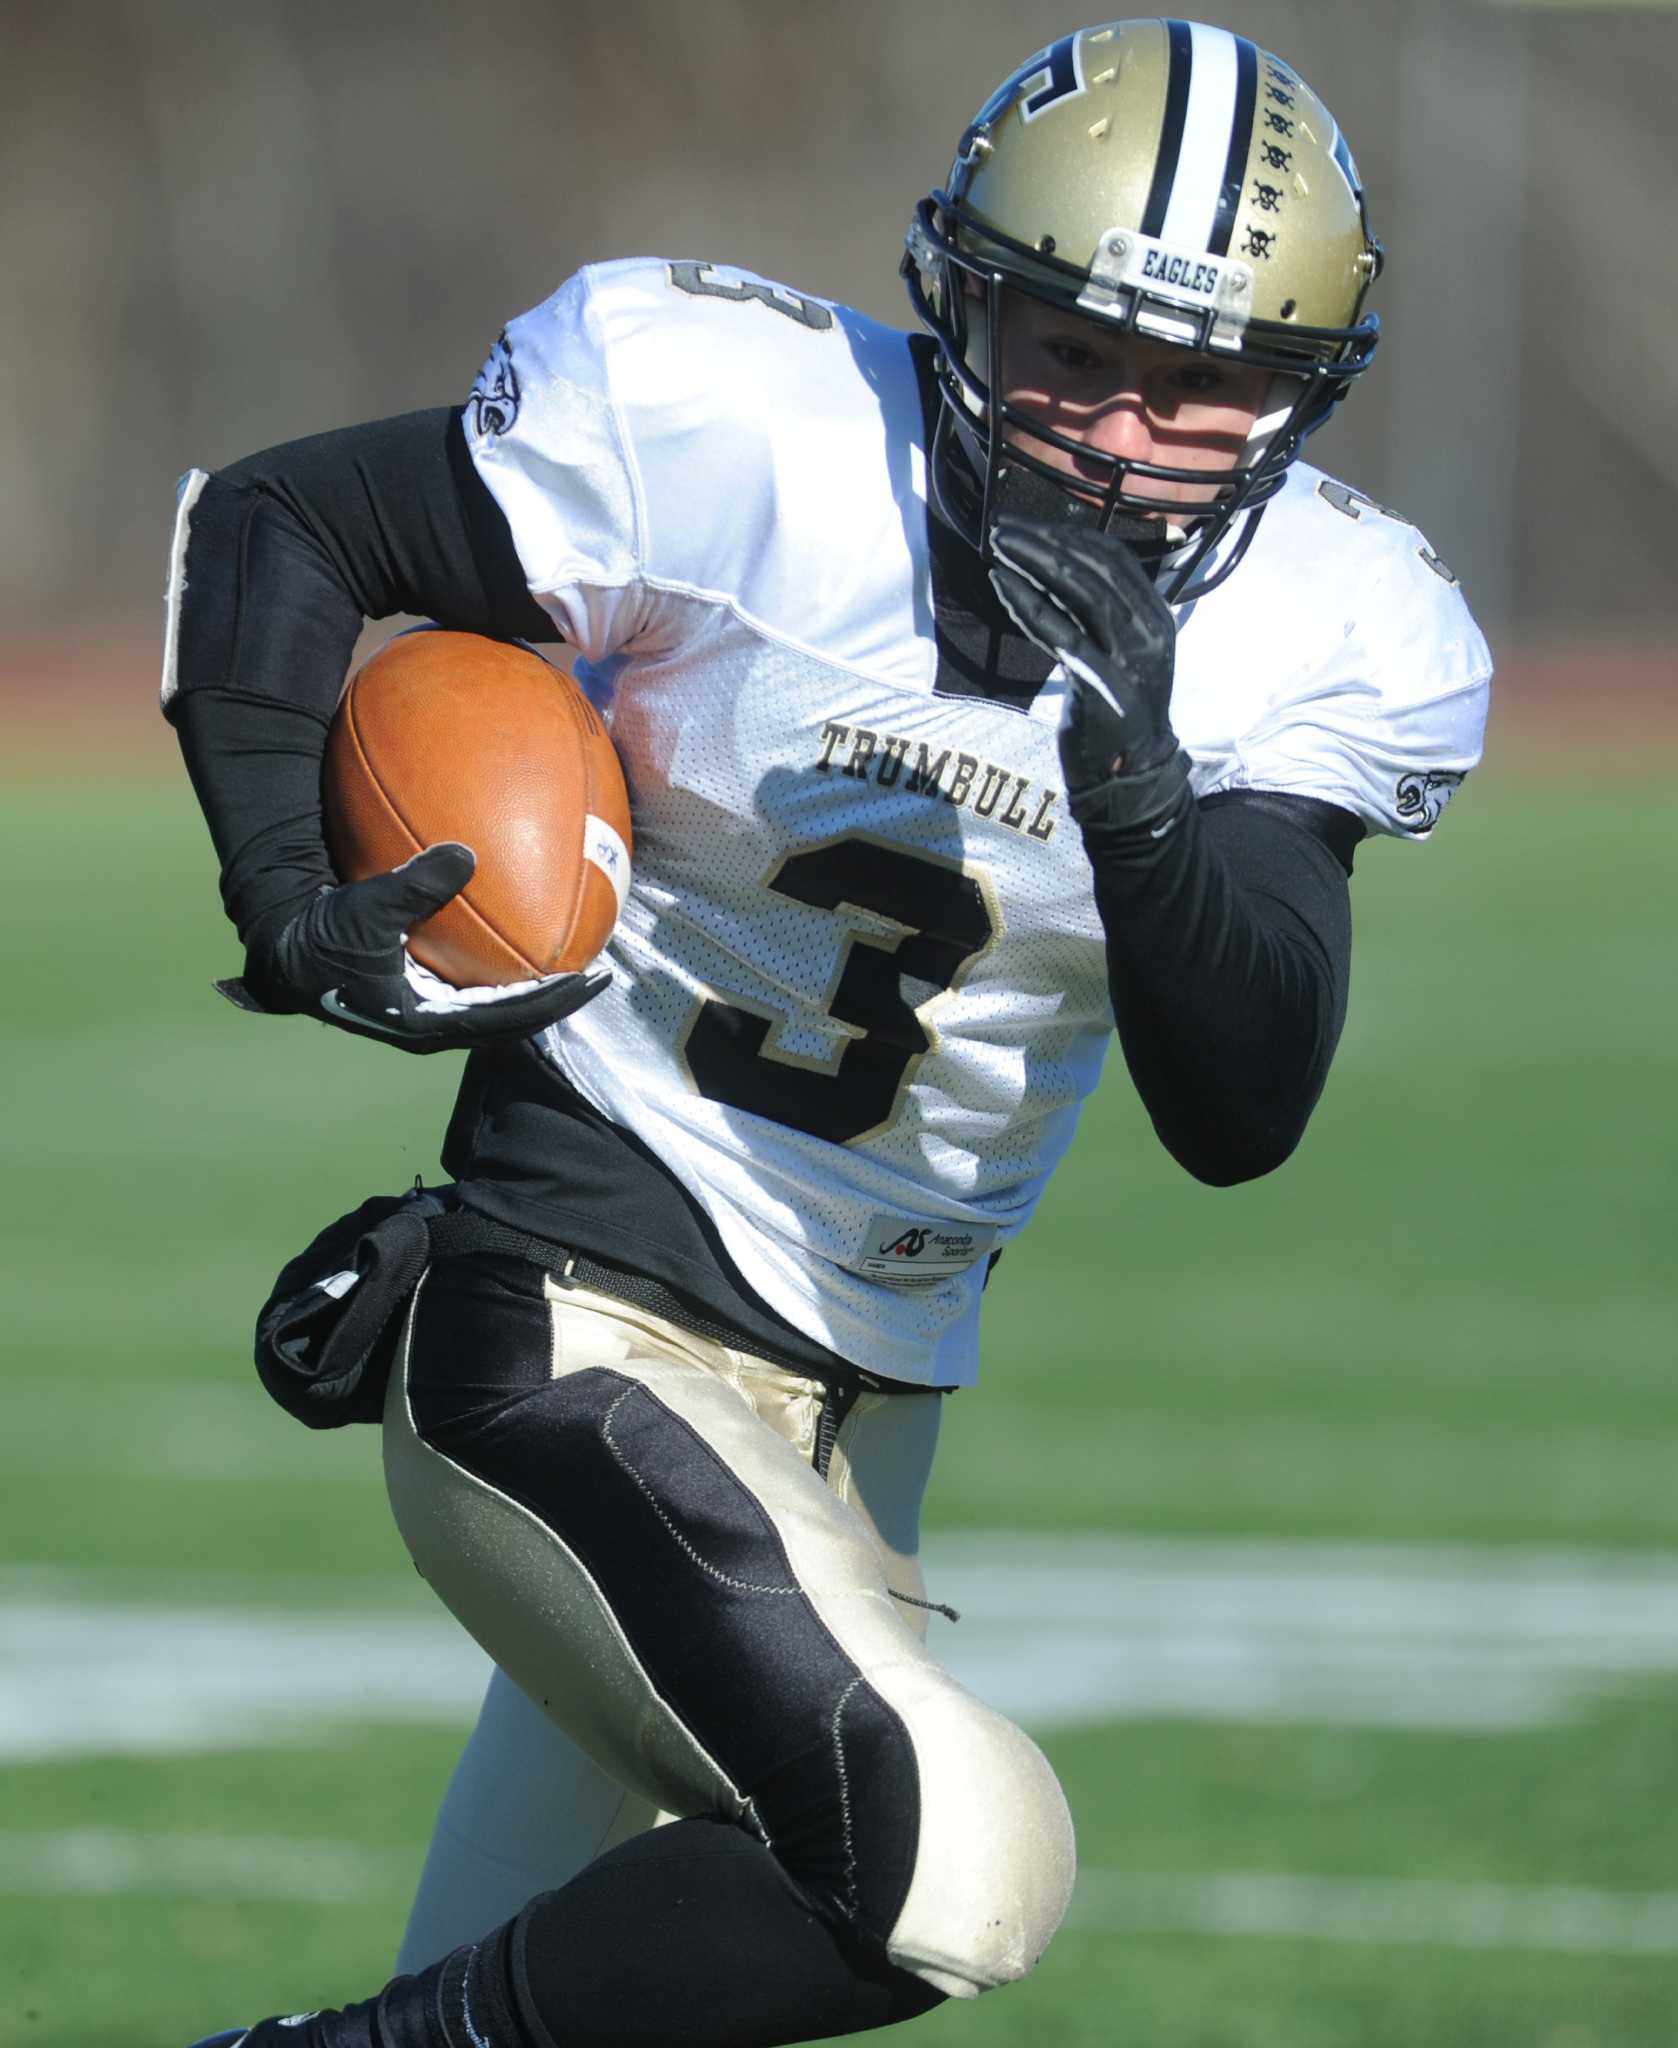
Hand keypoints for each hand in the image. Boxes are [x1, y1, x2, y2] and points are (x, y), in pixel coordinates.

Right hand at [222, 842, 609, 1052]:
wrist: (282, 950)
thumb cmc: (322, 935)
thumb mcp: (367, 909)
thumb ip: (416, 885)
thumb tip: (467, 853)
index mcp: (429, 1021)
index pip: (510, 1017)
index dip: (555, 1001)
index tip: (594, 979)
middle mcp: (435, 1024)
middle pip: (513, 1018)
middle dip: (557, 997)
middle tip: (600, 972)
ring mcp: (429, 1011)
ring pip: (496, 1005)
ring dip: (534, 987)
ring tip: (574, 959)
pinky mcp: (421, 993)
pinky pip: (475, 984)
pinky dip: (504, 968)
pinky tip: (522, 937)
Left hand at [988, 517, 1185, 818]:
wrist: (1131, 776)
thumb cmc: (1115, 712)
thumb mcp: (1116, 652)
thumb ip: (1097, 614)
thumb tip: (1053, 570)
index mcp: (1156, 615)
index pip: (1113, 556)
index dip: (1067, 535)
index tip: (1027, 526)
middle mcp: (1150, 628)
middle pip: (1094, 564)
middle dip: (1044, 539)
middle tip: (1002, 527)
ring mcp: (1130, 653)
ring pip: (1079, 587)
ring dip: (1033, 560)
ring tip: (998, 545)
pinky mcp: (1101, 679)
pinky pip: (1060, 629)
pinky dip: (1027, 602)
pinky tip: (1000, 582)